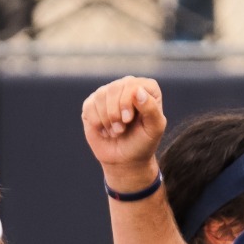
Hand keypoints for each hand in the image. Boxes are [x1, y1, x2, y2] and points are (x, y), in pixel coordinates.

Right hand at [81, 76, 168, 193]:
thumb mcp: (154, 129)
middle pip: (114, 88)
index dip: (127, 102)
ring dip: (107, 120)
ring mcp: (108, 93)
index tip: (128, 119)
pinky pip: (89, 106)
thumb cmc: (143, 142)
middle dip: (115, 113)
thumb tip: (138, 90)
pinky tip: (105, 130)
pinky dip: (97, 123)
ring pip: (100, 96)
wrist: (125, 159)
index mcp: (146, 88)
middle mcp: (127, 86)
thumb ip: (151, 109)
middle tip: (121, 129)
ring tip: (116, 131)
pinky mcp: (92, 103)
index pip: (132, 84)